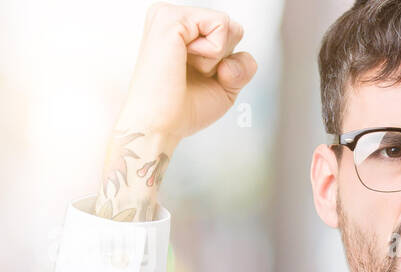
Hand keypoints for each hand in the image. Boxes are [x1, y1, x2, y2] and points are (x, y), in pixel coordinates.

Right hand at [95, 4, 255, 219]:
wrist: (157, 129)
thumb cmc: (184, 114)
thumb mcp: (223, 86)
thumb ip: (238, 62)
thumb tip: (243, 51)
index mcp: (180, 32)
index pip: (231, 35)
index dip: (229, 66)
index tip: (200, 83)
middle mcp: (171, 18)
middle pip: (234, 29)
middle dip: (227, 61)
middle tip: (197, 79)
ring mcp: (168, 14)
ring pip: (229, 26)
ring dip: (220, 59)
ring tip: (190, 73)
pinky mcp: (169, 19)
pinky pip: (221, 26)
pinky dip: (215, 54)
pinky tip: (189, 65)